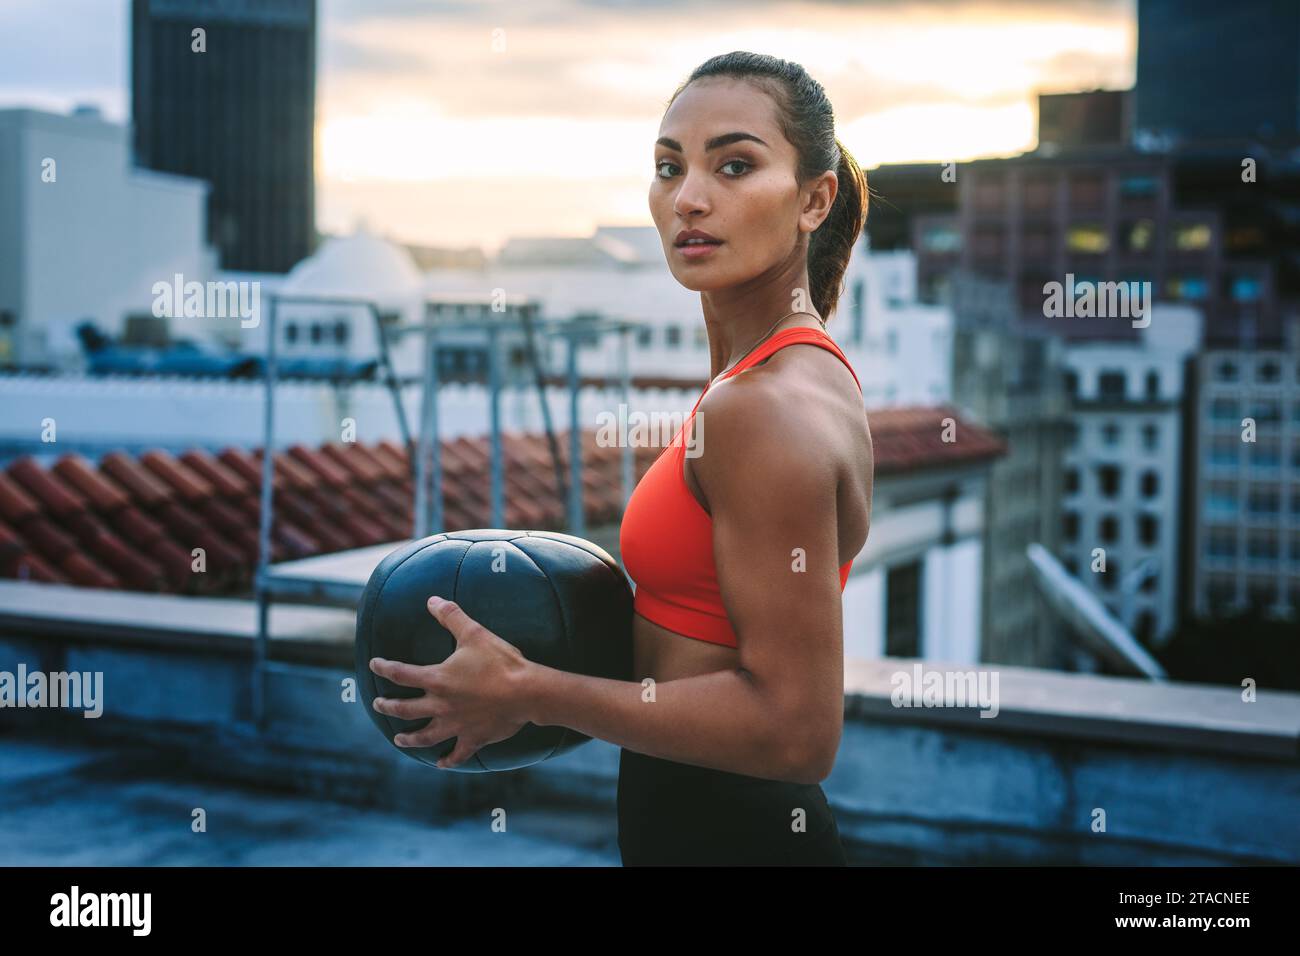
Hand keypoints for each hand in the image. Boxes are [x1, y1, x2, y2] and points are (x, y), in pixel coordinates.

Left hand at [368, 595, 533, 768]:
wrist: (526, 692)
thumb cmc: (500, 661)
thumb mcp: (474, 634)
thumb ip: (451, 617)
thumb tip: (432, 600)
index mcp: (437, 679)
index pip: (401, 673)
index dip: (384, 668)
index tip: (374, 665)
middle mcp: (441, 705)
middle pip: (405, 709)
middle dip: (388, 706)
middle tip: (378, 705)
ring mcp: (455, 725)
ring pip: (425, 736)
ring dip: (409, 739)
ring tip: (398, 740)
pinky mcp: (473, 738)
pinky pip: (457, 754)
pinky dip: (448, 760)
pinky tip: (441, 764)